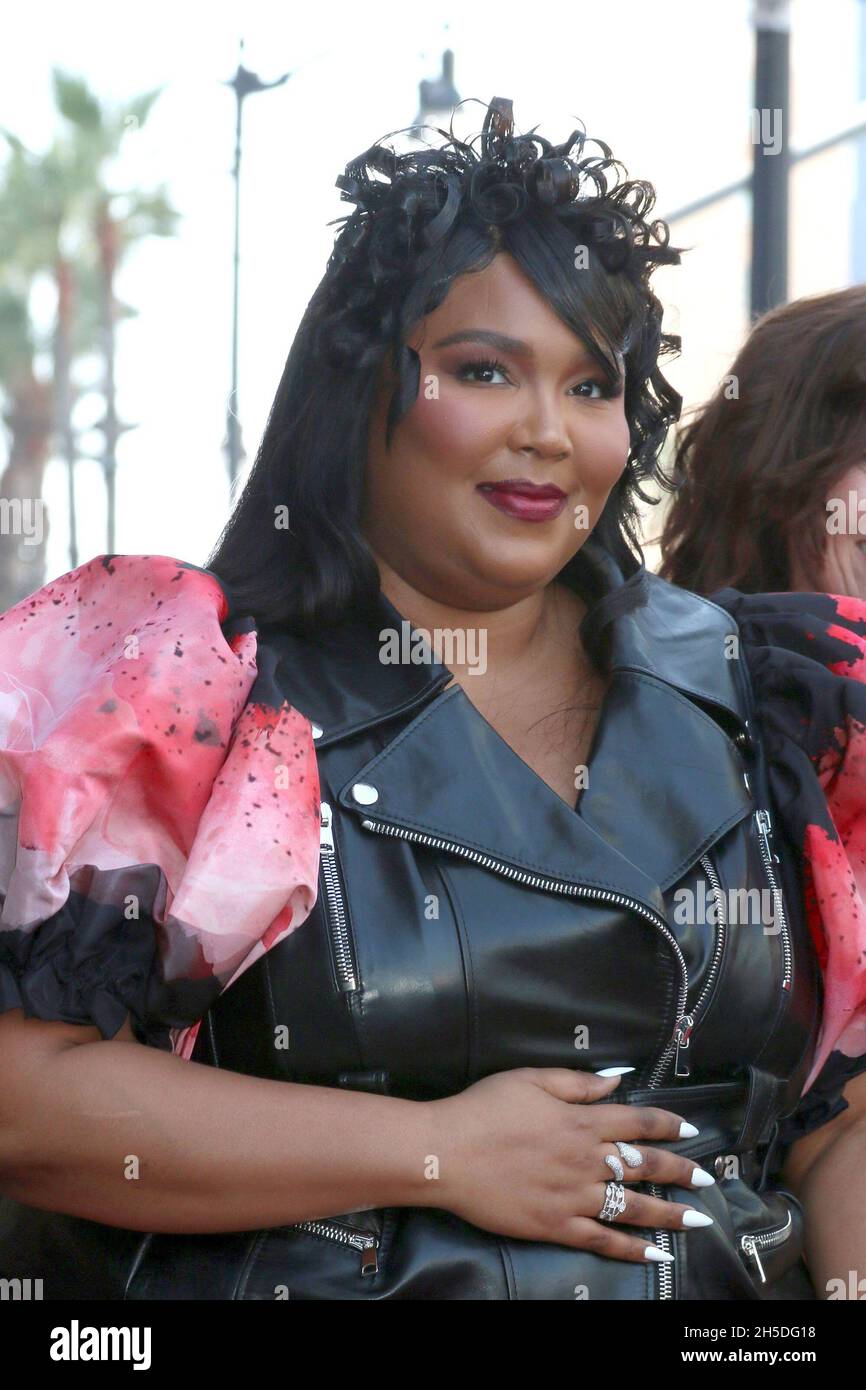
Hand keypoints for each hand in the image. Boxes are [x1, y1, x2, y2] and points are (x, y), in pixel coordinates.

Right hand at [425, 1066, 714, 1262]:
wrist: (447, 1153)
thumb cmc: (484, 1109)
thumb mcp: (531, 1079)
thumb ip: (578, 1082)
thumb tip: (617, 1080)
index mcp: (582, 1121)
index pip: (639, 1122)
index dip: (668, 1125)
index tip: (690, 1130)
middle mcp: (586, 1160)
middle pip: (645, 1165)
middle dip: (680, 1170)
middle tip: (706, 1179)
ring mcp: (574, 1197)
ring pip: (633, 1206)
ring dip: (669, 1212)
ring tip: (697, 1220)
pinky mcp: (556, 1226)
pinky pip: (603, 1240)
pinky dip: (632, 1248)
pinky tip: (656, 1253)